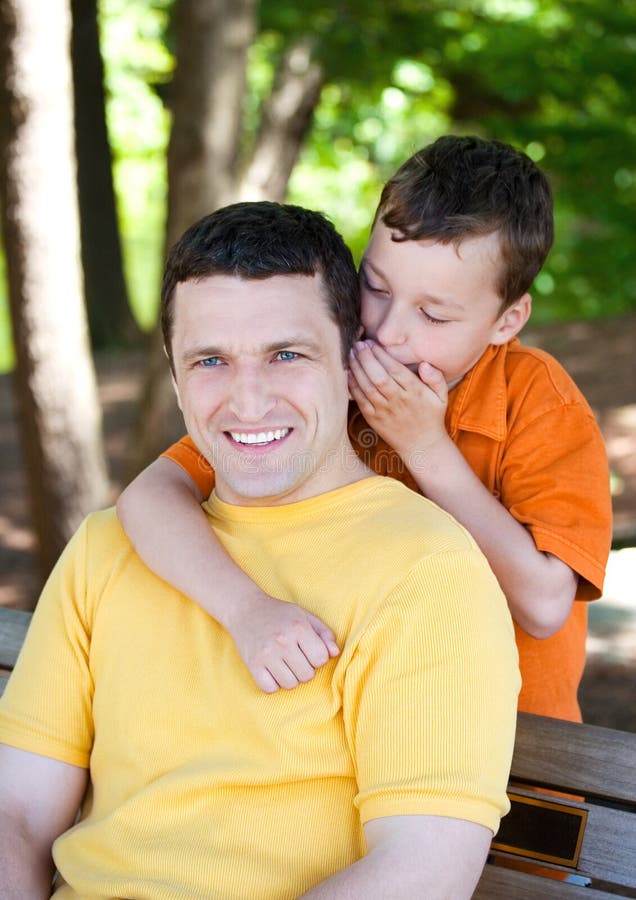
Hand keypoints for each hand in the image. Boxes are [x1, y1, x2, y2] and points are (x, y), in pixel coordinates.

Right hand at [226, 593, 339, 692]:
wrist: (245, 609)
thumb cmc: (279, 613)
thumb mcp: (304, 616)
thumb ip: (324, 634)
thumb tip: (335, 653)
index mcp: (299, 628)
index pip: (321, 659)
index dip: (317, 657)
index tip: (308, 651)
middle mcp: (283, 641)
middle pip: (307, 675)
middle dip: (305, 669)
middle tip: (296, 658)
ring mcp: (266, 654)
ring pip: (290, 684)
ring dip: (290, 678)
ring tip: (285, 664)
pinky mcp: (252, 665)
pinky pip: (270, 688)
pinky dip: (273, 684)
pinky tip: (273, 671)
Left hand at [348, 340, 448, 459]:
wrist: (421, 445)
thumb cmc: (431, 416)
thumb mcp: (441, 396)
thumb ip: (436, 378)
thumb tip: (424, 364)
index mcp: (415, 392)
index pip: (395, 369)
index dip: (381, 354)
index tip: (372, 343)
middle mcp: (398, 401)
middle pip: (378, 376)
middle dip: (366, 358)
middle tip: (358, 344)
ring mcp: (384, 411)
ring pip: (367, 387)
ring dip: (357, 368)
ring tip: (351, 354)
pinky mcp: (373, 419)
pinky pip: (360, 400)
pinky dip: (352, 386)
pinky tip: (348, 373)